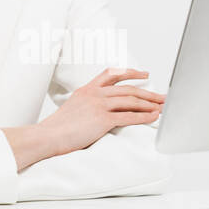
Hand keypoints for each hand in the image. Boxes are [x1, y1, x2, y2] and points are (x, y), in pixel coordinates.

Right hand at [39, 67, 164, 155]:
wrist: (46, 136)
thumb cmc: (57, 129)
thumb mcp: (72, 109)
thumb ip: (87, 106)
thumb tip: (99, 113)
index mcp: (87, 89)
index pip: (112, 74)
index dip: (131, 73)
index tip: (144, 75)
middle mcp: (95, 94)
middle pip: (128, 89)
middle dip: (148, 93)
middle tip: (161, 96)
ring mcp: (99, 105)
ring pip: (131, 101)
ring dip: (149, 104)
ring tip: (161, 107)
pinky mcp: (102, 119)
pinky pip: (129, 117)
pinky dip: (144, 117)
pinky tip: (153, 117)